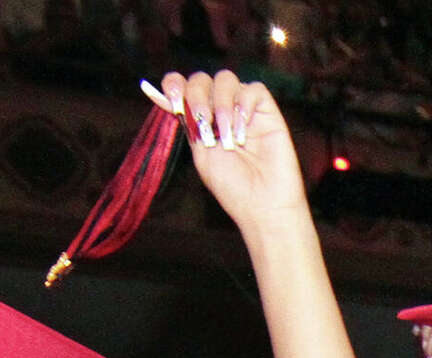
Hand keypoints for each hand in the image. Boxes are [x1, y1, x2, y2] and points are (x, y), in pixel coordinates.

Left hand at [161, 70, 307, 232]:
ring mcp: (243, 109)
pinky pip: (253, 89)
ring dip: (221, 104)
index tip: (171, 99)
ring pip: (226, 79)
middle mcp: (220, 111)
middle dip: (197, 97)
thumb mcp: (201, 153)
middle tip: (205, 125)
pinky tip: (244, 133)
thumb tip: (164, 96)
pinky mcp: (267, 111)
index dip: (173, 84)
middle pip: (201, 79)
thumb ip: (188, 123)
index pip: (182, 88)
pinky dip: (244, 106)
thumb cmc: (232, 186)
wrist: (263, 204)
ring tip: (228, 138)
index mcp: (200, 122)